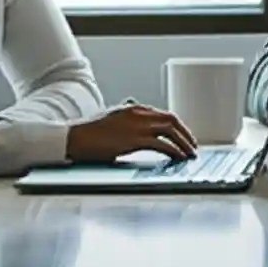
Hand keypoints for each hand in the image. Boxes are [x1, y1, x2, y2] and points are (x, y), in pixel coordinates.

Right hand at [66, 104, 197, 162]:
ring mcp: (138, 126)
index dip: (177, 126)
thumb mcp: (112, 119)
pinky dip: (174, 151)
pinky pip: (163, 145)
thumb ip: (127, 119)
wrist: (74, 138)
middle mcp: (139, 113)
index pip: (164, 114)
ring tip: (190, 154)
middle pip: (172, 120)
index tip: (183, 136)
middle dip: (185, 133)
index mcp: (135, 108)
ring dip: (184, 143)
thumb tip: (133, 118)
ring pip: (171, 131)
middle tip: (192, 146)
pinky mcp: (135, 140)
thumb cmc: (90, 133)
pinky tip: (179, 158)